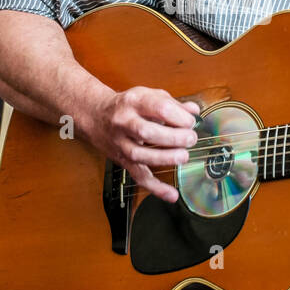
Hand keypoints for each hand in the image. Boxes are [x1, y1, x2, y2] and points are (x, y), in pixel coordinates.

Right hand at [81, 87, 199, 202]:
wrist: (95, 116)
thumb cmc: (126, 106)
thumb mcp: (148, 96)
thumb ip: (172, 104)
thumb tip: (194, 112)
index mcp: (134, 101)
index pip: (159, 107)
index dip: (179, 116)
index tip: (190, 122)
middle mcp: (124, 121)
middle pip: (147, 131)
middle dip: (173, 137)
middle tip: (190, 139)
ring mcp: (121, 142)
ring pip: (139, 155)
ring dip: (165, 158)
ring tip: (183, 156)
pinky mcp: (122, 160)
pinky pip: (137, 176)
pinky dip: (155, 187)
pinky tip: (171, 194)